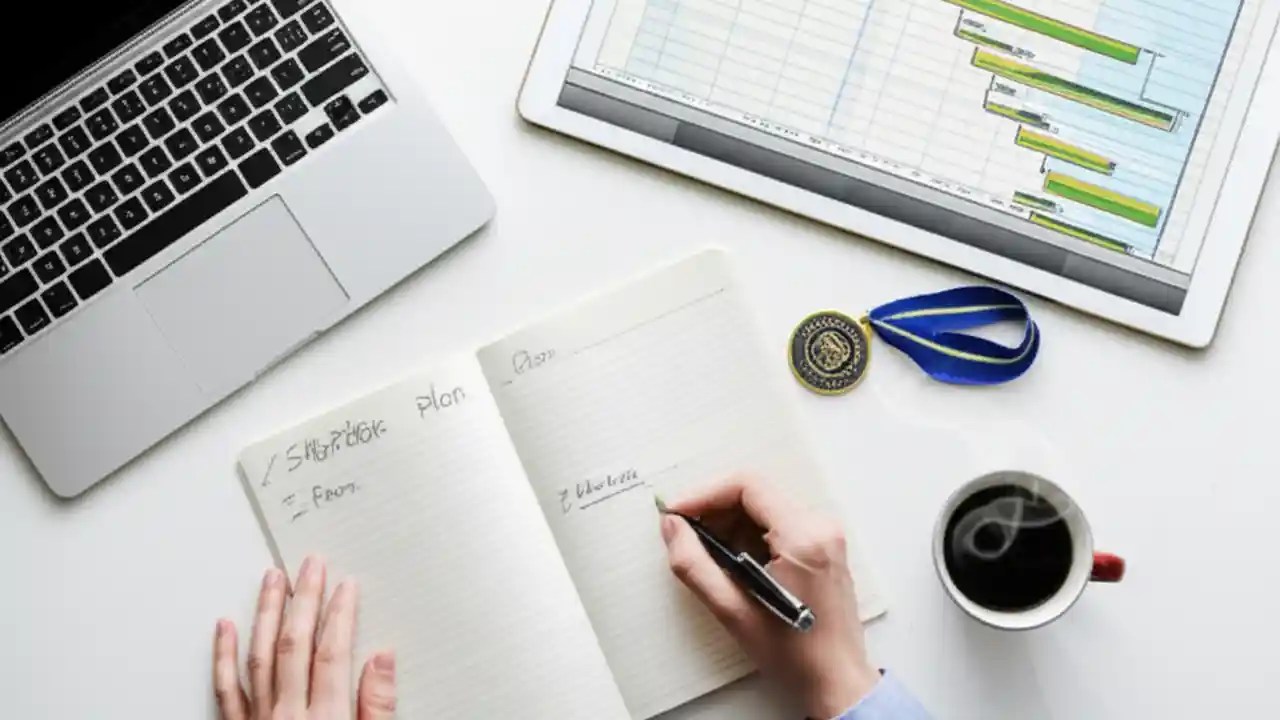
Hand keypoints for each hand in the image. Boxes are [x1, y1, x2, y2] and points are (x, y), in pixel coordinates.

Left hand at [213, 556, 396, 718]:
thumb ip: (378, 708)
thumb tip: (383, 659)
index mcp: (327, 718)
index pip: (332, 654)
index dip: (340, 615)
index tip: (346, 586)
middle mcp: (288, 715)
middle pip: (294, 645)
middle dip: (305, 599)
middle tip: (311, 566)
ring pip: (260, 657)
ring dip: (267, 613)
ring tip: (273, 579)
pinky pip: (226, 689)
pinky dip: (223, 655)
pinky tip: (225, 626)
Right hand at [660, 476, 878, 718]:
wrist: (836, 681)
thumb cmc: (795, 655)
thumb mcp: (733, 612)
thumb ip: (695, 565)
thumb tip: (673, 528)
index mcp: (804, 537)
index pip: (748, 485)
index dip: (704, 493)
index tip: (677, 513)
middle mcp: (821, 526)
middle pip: (756, 493)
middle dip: (714, 509)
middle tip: (684, 534)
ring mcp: (825, 534)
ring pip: (764, 506)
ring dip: (729, 523)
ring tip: (706, 554)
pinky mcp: (823, 545)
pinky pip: (778, 522)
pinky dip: (748, 533)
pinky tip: (731, 561)